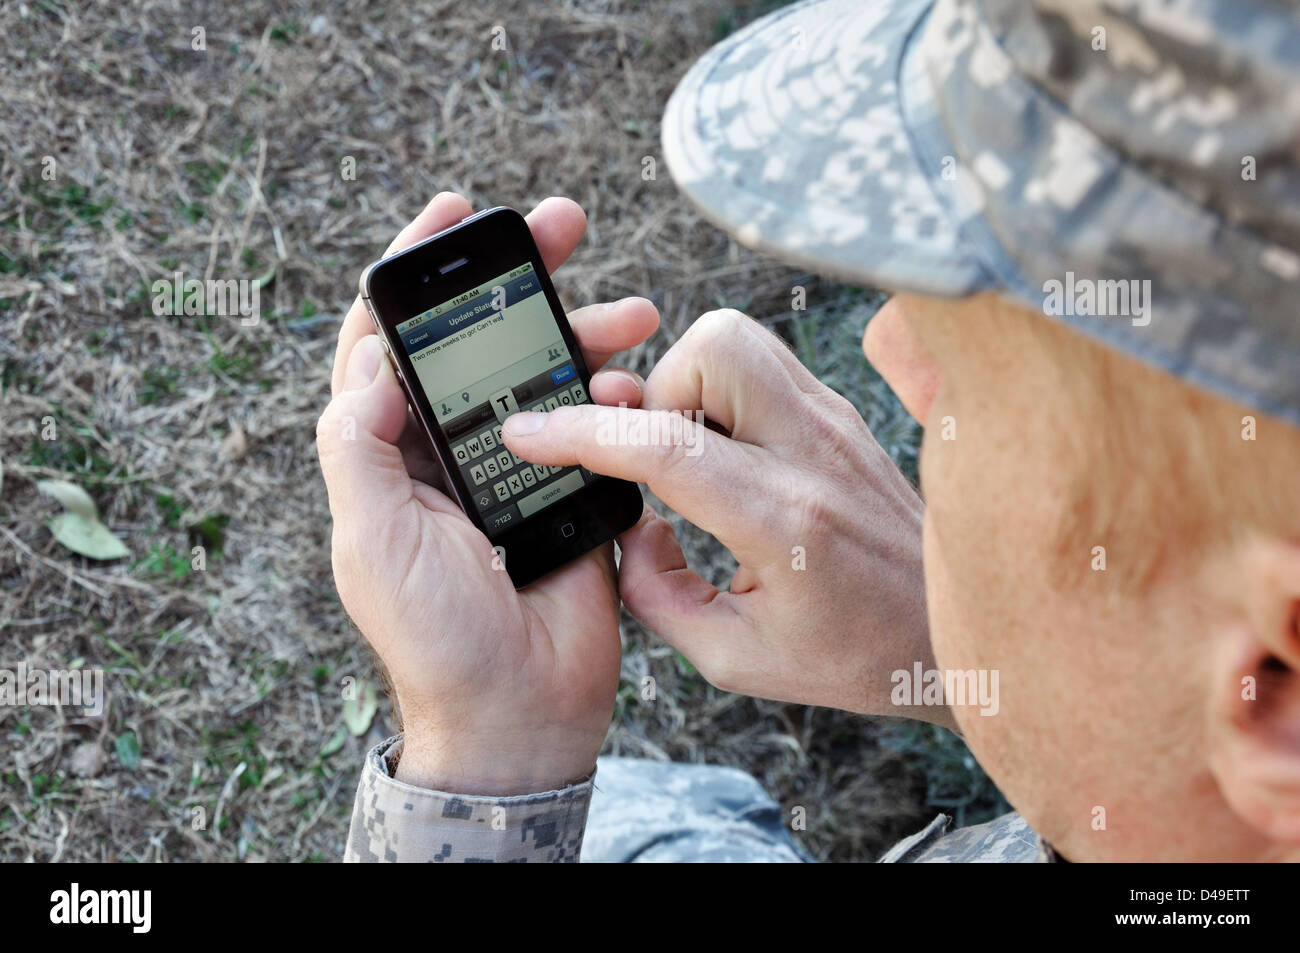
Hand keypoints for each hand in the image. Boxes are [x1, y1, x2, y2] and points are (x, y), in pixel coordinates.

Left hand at [318, 193, 658, 793]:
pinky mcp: (576, 491)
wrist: (520, 712)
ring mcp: (519, 467)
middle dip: (522, 279)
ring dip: (588, 333)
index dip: (416, 274)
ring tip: (637, 311)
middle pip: (481, 340)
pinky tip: (639, 391)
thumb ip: (358, 447)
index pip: (391, 343)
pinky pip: (597, 426)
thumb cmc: (434, 638)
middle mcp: (453, 450)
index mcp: (395, 454)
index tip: (453, 215)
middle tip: (566, 226)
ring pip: (549, 373)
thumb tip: (369, 359)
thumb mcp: (372, 540)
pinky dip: (619, 400)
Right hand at [502, 308, 946, 724]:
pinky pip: (767, 363)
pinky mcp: (843, 414)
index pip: (665, 447)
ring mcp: (835, 423)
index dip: (581, 433)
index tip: (528, 431)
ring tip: (692, 453)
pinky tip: (727, 452)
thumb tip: (629, 530)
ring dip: (691, 383)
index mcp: (782, 522)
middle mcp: (813, 453)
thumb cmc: (855, 656)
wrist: (954, 638)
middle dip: (658, 385)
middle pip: (715, 346)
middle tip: (658, 450)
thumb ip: (658, 594)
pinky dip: (725, 391)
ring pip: (742, 339)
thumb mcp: (738, 658)